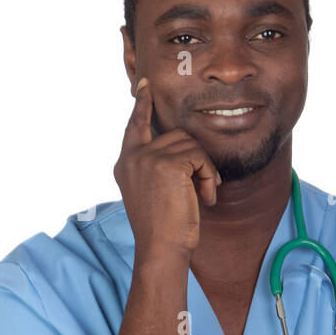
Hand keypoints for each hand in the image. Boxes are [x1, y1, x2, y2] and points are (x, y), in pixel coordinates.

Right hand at [112, 77, 221, 260]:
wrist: (162, 249)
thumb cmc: (164, 229)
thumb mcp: (154, 193)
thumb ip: (157, 167)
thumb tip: (179, 147)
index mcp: (125, 164)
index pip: (134, 126)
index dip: (142, 105)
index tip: (145, 85)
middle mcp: (132, 157)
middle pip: (176, 136)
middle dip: (196, 160)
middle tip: (203, 189)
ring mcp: (146, 158)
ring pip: (190, 144)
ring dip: (205, 171)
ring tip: (202, 196)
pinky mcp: (166, 164)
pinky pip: (200, 157)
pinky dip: (210, 177)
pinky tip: (206, 198)